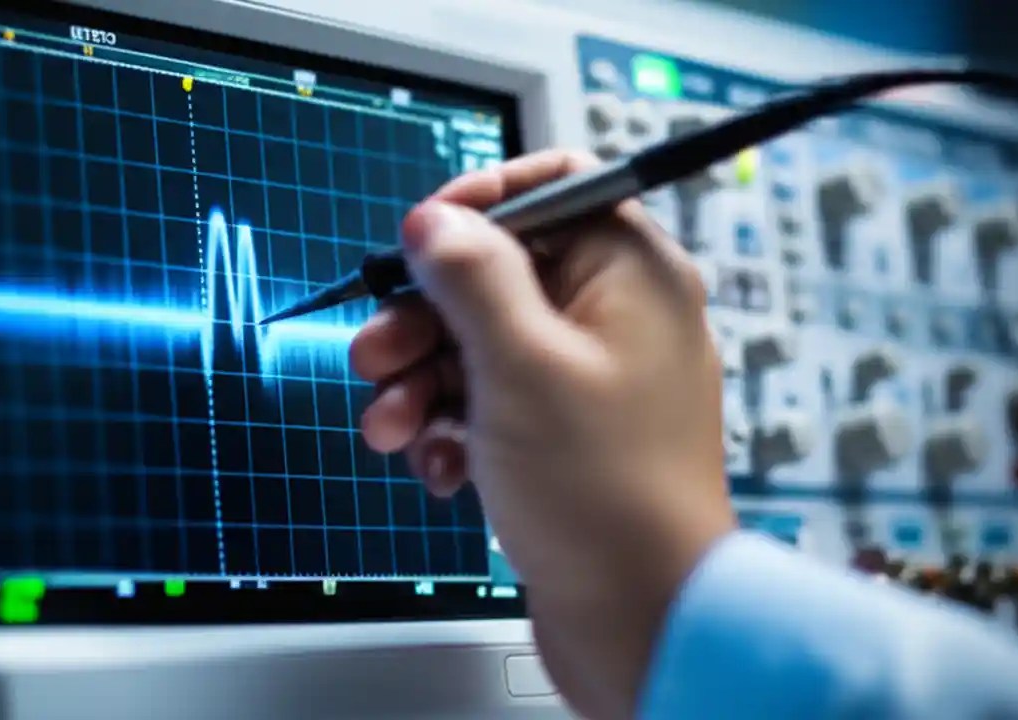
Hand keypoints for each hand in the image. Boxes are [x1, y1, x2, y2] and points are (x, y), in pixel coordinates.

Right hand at [349, 149, 734, 717]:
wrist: (642, 619)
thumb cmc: (602, 489)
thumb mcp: (519, 364)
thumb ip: (471, 276)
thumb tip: (436, 220)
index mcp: (632, 275)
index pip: (557, 188)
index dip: (481, 205)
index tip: (420, 240)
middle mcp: (618, 318)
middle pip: (503, 275)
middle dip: (426, 317)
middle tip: (375, 354)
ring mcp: (592, 380)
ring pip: (486, 346)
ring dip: (424, 382)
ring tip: (390, 427)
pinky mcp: (567, 436)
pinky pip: (495, 404)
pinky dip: (455, 428)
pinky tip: (437, 467)